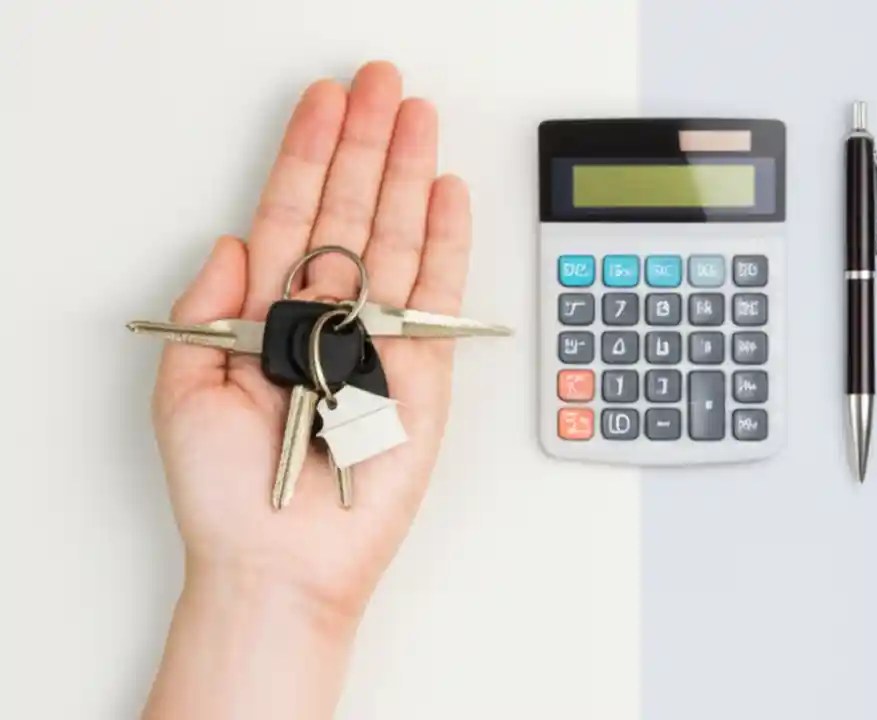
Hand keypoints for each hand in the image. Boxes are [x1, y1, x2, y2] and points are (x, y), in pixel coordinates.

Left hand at [146, 62, 469, 717]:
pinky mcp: (423, 372)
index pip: (293, 212)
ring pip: (397, 237)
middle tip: (383, 81)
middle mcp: (327, 317)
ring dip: (408, 173)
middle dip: (366, 142)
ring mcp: (379, 338)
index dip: (308, 152)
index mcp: (266, 314)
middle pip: (351, 210)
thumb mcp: (183, 391)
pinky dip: (445, 242)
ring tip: (418, 115)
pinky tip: (445, 194)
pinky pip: (437, 294)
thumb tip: (232, 242)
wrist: (283, 562)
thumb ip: (207, 310)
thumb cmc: (227, 494)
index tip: (326, 98)